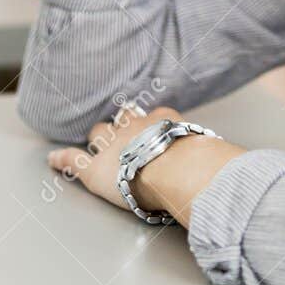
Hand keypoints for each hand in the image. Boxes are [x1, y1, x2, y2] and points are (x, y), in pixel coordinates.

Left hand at [48, 105, 244, 226]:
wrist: (172, 168)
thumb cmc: (195, 161)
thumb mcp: (207, 149)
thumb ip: (212, 153)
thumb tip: (232, 164)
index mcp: (163, 120)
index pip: (152, 117)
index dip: (146, 121)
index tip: (146, 123)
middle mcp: (135, 126)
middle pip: (122, 120)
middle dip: (118, 124)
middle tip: (119, 129)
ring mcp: (113, 145)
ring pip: (99, 134)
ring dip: (97, 138)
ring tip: (94, 140)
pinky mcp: (95, 168)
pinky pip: (74, 160)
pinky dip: (62, 159)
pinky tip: (52, 159)